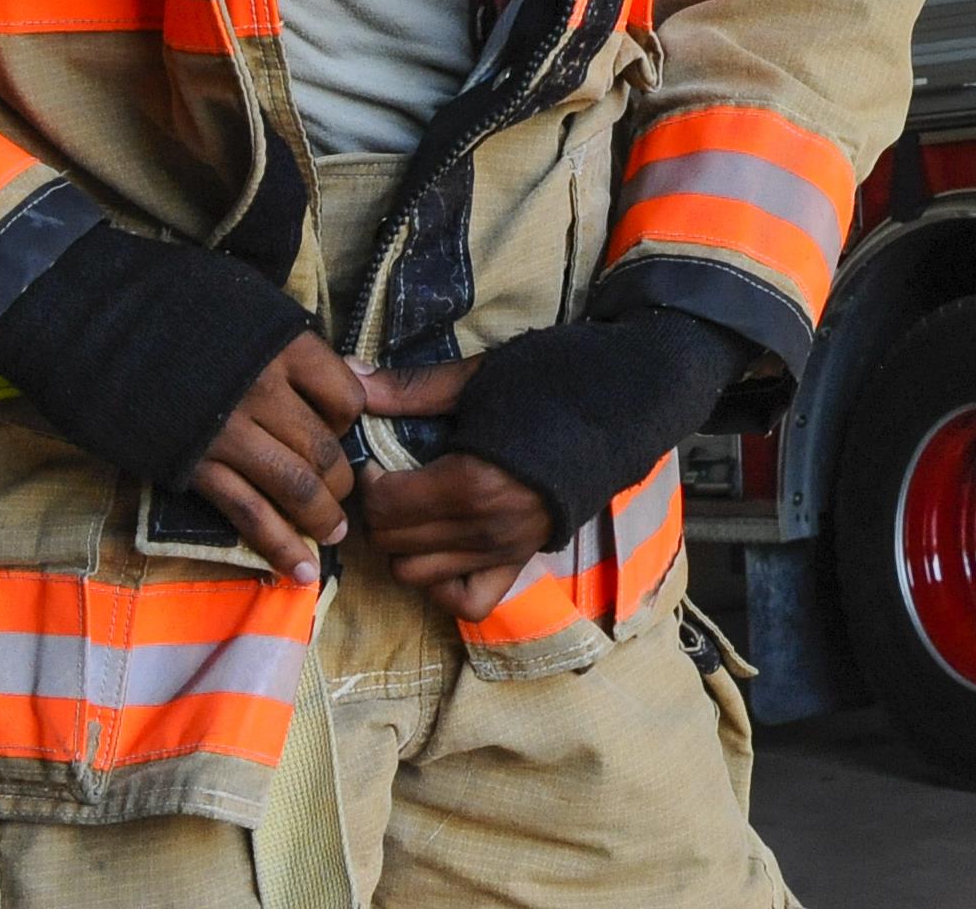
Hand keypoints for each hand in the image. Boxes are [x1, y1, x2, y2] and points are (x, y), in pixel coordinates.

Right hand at [186, 333, 364, 582]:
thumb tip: (361, 376)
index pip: (346, 398)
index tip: (339, 428)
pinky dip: (278, 544)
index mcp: (284, 348)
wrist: (111, 330)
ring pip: (294, 486)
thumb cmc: (192, 315)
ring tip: (332, 534)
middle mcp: (262, 390)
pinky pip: (248, 512)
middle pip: (322, 449)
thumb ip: (305, 349)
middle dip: (339, 481)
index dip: (350, 421)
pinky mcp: (195, 465)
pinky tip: (299, 570)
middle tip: (341, 493)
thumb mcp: (257, 314)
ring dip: (319, 518)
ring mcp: (228, 432)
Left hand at [356, 359, 557, 619]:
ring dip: (401, 545)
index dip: (370, 480)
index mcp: (470, 483)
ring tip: (411, 509)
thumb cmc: (553, 383)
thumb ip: (411, 388)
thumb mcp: (478, 378)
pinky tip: (438, 548)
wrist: (625, 405)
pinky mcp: (522, 561)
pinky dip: (441, 584)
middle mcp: (485, 529)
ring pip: (416, 575)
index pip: (385, 505)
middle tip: (390, 479)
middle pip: (393, 543)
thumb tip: (350, 375)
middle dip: (379, 510)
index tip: (380, 456)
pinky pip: (467, 600)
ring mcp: (504, 551)